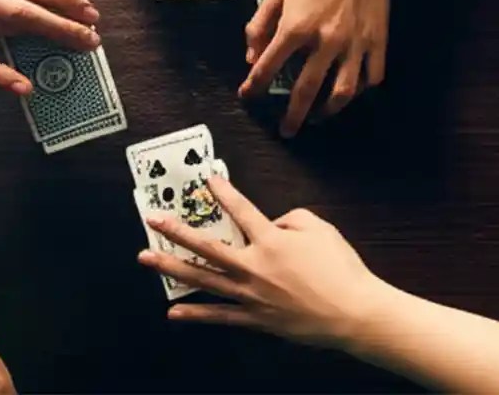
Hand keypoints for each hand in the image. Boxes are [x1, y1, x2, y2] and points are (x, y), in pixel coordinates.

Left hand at [138, 177, 389, 348]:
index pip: (241, 209)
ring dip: (172, 268)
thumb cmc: (340, 269)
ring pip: (203, 279)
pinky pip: (219, 317)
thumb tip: (272, 225)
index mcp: (271, 240)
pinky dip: (196, 315)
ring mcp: (251, 294)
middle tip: (153, 220)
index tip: (206, 179)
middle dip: (177, 231)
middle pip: (207, 245)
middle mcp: (254, 266)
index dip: (223, 191)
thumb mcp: (321, 228)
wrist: (352, 312)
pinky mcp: (255, 319)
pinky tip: (174, 313)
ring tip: (146, 259)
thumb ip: (292, 219)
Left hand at [240, 0, 390, 136]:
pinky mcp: (377, 41)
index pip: (269, 68)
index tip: (248, 96)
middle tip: (286, 130)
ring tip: (320, 116)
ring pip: (342, 92)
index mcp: (296, 27)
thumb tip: (251, 55)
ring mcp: (354, 43)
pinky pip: (372, 76)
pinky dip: (361, 90)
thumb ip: (260, 23)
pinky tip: (350, 92)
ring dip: (328, 111)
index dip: (255, 86)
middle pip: (305, 91)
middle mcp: (325, 41)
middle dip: (292, 116)